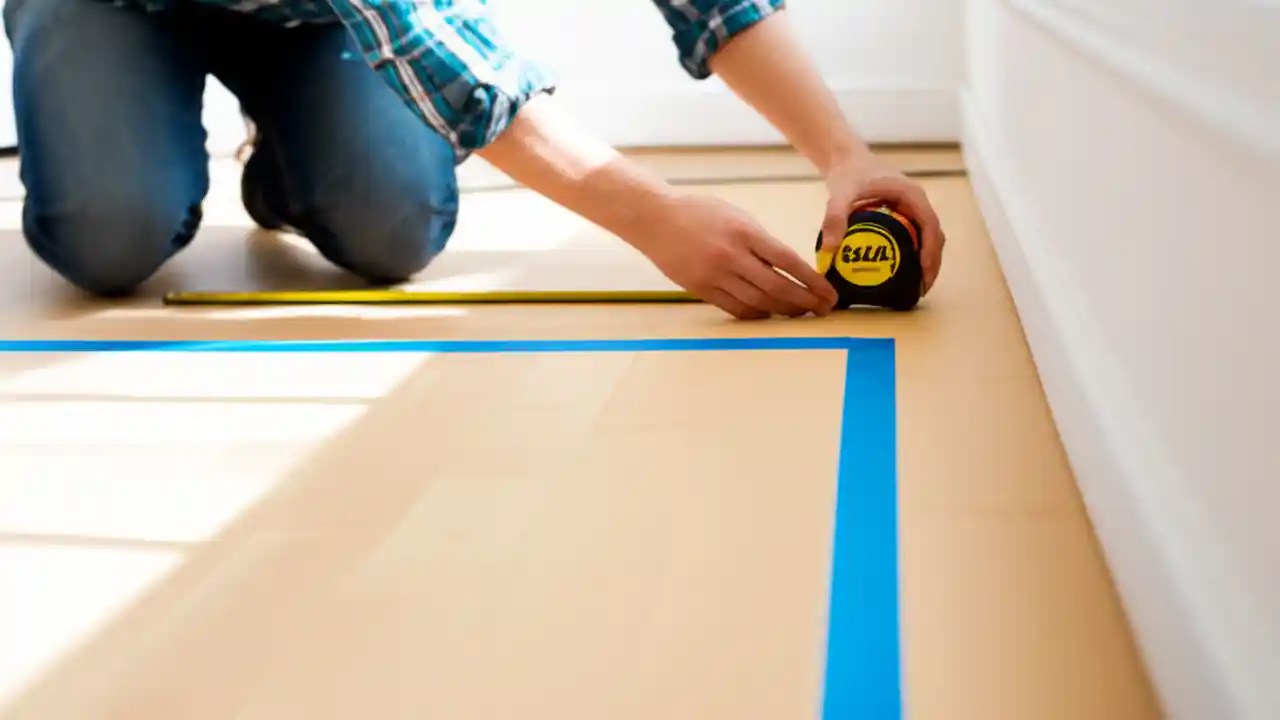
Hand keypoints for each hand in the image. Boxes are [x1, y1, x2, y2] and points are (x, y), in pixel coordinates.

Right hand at [636, 194, 837, 319]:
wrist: (656, 219)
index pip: (788, 261)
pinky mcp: (702, 289)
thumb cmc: (698, 213)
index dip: (812, 281)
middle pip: (777, 287)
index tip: (828, 292)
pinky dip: (757, 314)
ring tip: (800, 313)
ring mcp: (715, 275)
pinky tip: (769, 314)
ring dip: (784, 311)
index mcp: (745, 232)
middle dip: (805, 301)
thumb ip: (760, 240)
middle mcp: (732, 256)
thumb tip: (787, 267)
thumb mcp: (736, 216)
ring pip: (759, 302)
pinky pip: (736, 309)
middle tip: (822, 309)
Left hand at [819, 151, 945, 293]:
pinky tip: (903, 270)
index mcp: (912, 195)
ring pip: (928, 237)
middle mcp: (916, 202)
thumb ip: (834, 220)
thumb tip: (828, 254)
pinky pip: (916, 235)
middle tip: (921, 288)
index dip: (931, 250)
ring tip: (916, 285)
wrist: (845, 158)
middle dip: (932, 262)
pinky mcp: (903, 213)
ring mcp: (911, 207)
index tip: (923, 272)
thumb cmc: (848, 173)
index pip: (930, 226)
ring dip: (926, 260)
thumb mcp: (840, 195)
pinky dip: (915, 253)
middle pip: (934, 235)